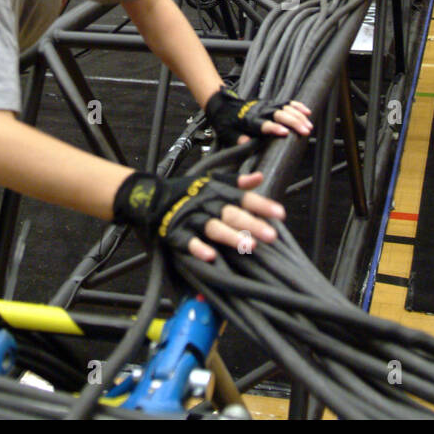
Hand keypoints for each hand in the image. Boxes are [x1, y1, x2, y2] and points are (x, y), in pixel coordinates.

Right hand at [111, 170, 285, 261]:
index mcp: (218, 192)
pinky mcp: (177, 234)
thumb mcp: (213, 181)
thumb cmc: (188, 191)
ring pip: (214, 228)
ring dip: (231, 237)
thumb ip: (236, 182)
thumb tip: (260, 177)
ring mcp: (192, 219)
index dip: (262, 205)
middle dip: (252, 225)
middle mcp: (207, 205)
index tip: (281, 213)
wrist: (152, 197)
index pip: (243, 197)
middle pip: (232, 214)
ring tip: (249, 246)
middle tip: (272, 235)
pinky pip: (188, 242)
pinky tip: (211, 257)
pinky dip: (199, 249)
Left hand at [205, 85, 311, 146]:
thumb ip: (238, 139)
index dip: (274, 128)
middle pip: (279, 115)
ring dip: (298, 116)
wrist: (223, 106)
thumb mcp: (227, 134)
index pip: (263, 124)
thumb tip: (247, 144)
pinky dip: (297, 106)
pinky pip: (286, 103)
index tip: (285, 133)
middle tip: (305, 131)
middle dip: (294, 122)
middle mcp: (260, 111)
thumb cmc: (227, 123)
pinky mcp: (271, 103)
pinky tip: (307, 112)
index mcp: (249, 121)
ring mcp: (266, 106)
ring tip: (309, 126)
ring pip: (285, 109)